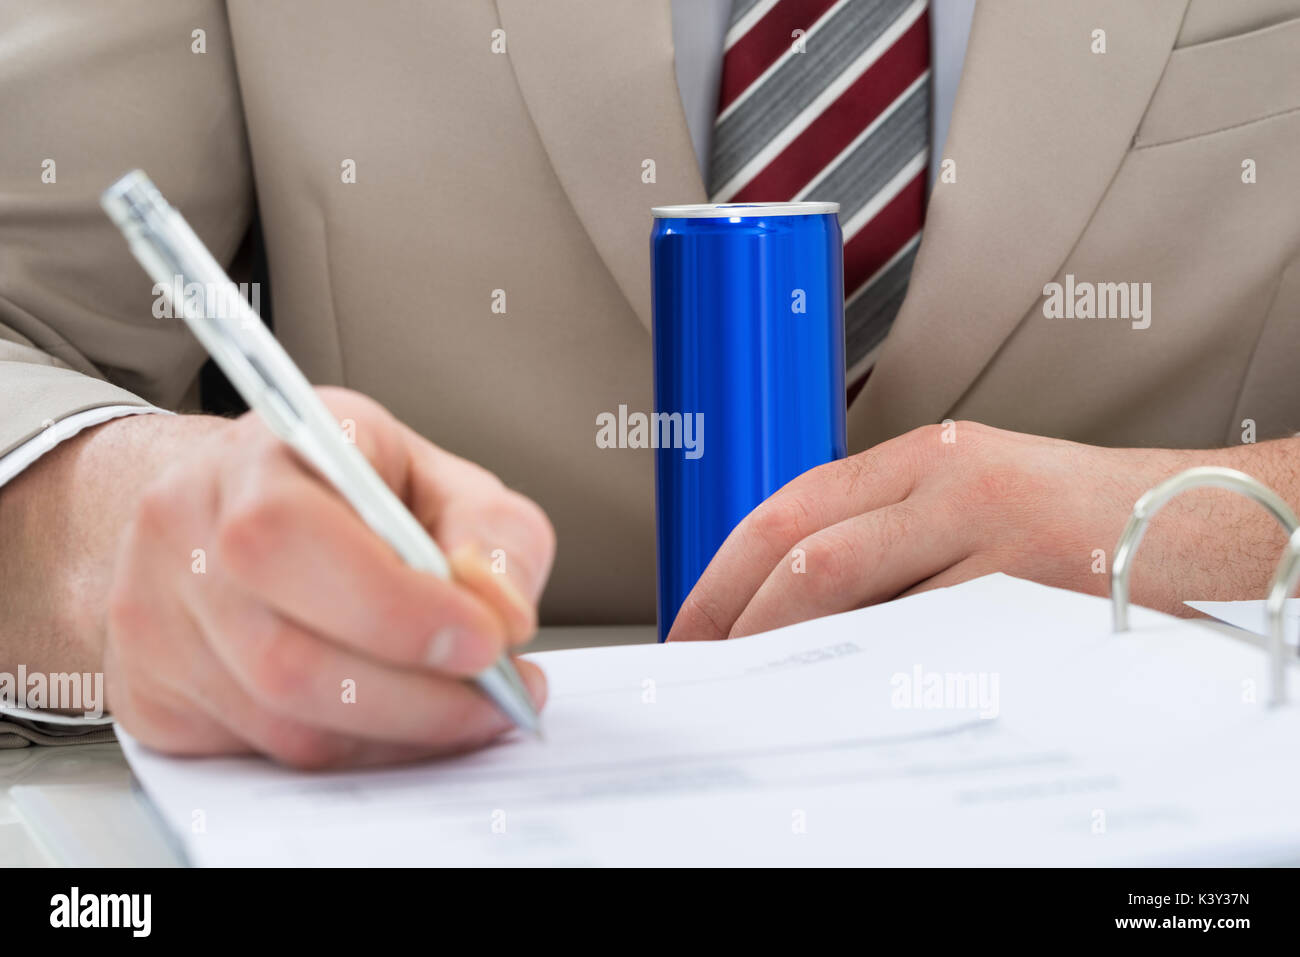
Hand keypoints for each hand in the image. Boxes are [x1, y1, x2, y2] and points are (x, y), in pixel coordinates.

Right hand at [101, 388, 553, 766]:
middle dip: (413, 695)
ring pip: (277, 719)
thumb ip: (493, 536)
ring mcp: (152, 617)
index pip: (293, 535)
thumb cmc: (352, 490)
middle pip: (282, 654)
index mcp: (260, 452)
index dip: (395, 605)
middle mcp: (185, 530)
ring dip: (396, 733)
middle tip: (496, 694)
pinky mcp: (152, 692)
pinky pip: (259, 752)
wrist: (238, 507)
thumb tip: (503, 616)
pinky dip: (353, 750)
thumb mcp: (442, 479)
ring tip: (467, 709)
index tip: (487, 640)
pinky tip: (399, 721)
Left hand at [667, 421, 1290, 639]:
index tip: (693, 621)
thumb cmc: (1086, 524)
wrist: (1212, 522)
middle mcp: (952, 480)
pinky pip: (926, 640)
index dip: (725, 569)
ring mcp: (993, 531)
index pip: (792, 505)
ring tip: (758, 686)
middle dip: (736, 615)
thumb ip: (896, 537)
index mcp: (929, 455)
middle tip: (706, 666)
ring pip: (851, 591)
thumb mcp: (980, 501)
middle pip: (806, 548)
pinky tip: (846, 698)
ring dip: (789, 646)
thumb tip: (800, 612)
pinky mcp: (1034, 587)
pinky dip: (871, 671)